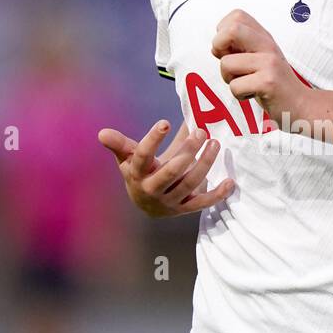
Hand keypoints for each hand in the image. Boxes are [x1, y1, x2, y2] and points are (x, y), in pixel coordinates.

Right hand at [97, 119, 233, 216]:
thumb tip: (102, 133)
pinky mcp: (184, 209)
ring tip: (215, 144)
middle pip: (171, 171)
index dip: (152, 140)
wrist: (145, 204)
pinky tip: (230, 182)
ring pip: (190, 184)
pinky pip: (203, 203)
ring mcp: (170, 201)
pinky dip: (218, 194)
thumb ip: (120, 144)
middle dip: (188, 152)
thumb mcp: (127, 158)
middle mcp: (152, 189)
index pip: (143, 156)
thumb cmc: (139, 173)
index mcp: (137, 173)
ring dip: (205, 164)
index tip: (165, 122)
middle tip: (202, 132)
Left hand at [211, 8, 312, 128]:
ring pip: (227, 63)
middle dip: (218, 46)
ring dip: (228, 78)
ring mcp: (269, 63)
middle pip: (231, 30)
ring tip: (244, 84)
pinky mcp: (268, 82)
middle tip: (228, 62)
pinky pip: (235, 86)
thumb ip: (239, 49)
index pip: (237, 16)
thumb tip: (215, 46)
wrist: (300, 105)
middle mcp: (267, 45)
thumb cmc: (274, 83)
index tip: (230, 49)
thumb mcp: (259, 59)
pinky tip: (252, 95)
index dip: (223, 31)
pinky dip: (238, 95)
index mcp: (264, 37)